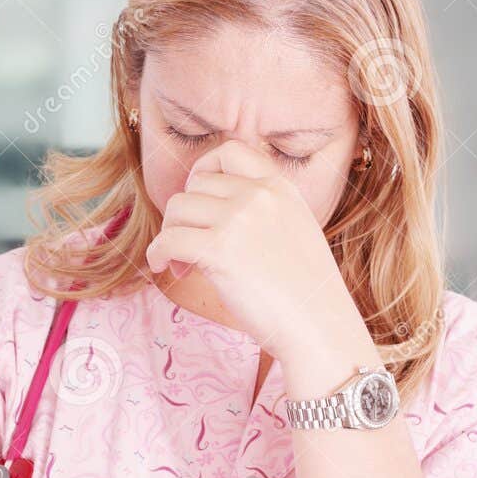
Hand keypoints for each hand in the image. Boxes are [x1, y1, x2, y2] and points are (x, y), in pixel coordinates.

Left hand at [144, 140, 351, 356]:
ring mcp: (239, 219)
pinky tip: (164, 268)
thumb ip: (264, 210)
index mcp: (280, 187)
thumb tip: (212, 209)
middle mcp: (259, 195)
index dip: (204, 169)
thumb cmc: (307, 292)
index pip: (230, 152)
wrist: (319, 326)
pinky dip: (157, 254)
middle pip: (195, 185)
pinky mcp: (219, 250)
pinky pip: (167, 239)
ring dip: (171, 234)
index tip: (198, 197)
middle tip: (190, 247)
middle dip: (186, 214)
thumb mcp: (296, 229)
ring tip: (183, 265)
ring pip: (177, 208)